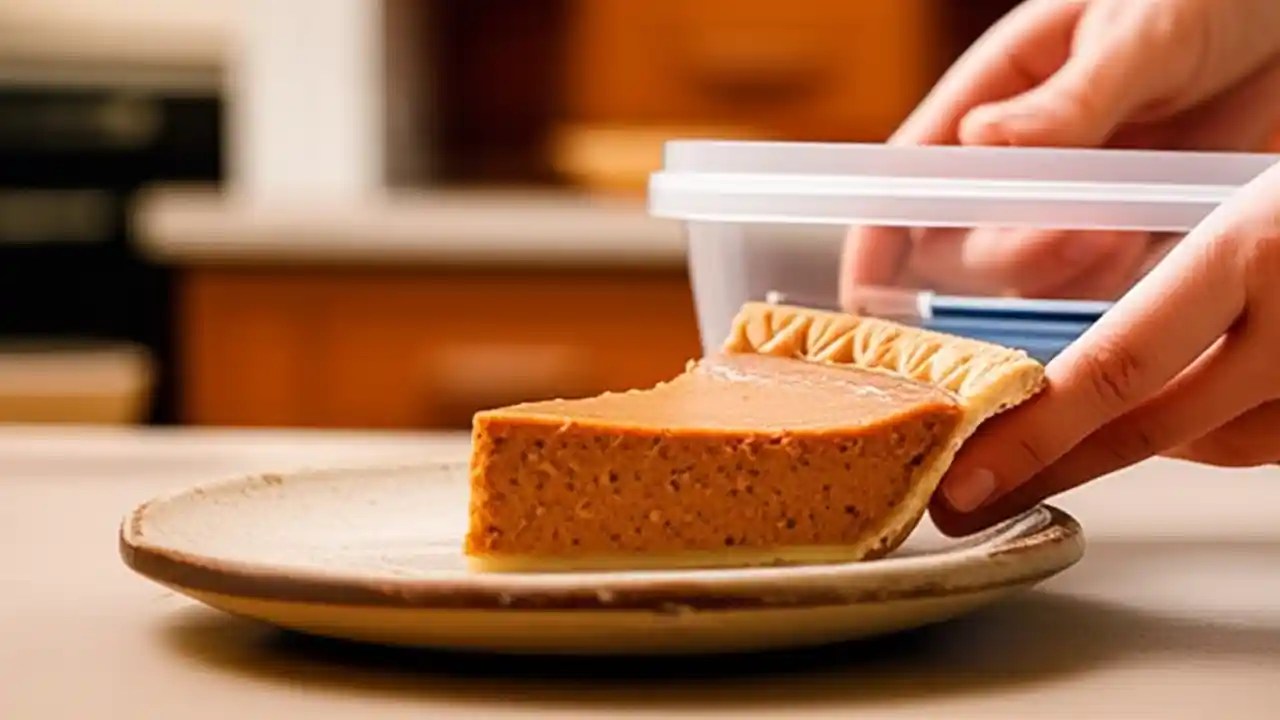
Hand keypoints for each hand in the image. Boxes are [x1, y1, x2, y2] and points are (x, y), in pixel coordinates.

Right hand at [841, 0, 1279, 300]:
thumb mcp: (1140, 31)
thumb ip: (1067, 97)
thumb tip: (979, 142)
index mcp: (987, 98)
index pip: (905, 181)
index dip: (877, 242)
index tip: (867, 297)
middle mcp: (1010, 163)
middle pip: (960, 250)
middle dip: (1009, 256)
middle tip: (1088, 230)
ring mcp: (1063, 203)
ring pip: (1024, 278)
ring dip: (1065, 272)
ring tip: (1128, 226)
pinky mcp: (1120, 231)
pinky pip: (1090, 285)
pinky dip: (1109, 283)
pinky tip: (1145, 238)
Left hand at [932, 158, 1279, 535]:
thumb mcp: (1259, 204)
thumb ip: (1191, 278)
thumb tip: (1084, 364)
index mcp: (1252, 248)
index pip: (1114, 365)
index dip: (1033, 434)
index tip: (965, 475)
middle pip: (1155, 425)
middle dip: (1055, 467)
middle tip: (975, 497)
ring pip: (1221, 442)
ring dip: (1161, 437)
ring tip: (1099, 423)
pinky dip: (1234, 428)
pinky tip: (1221, 394)